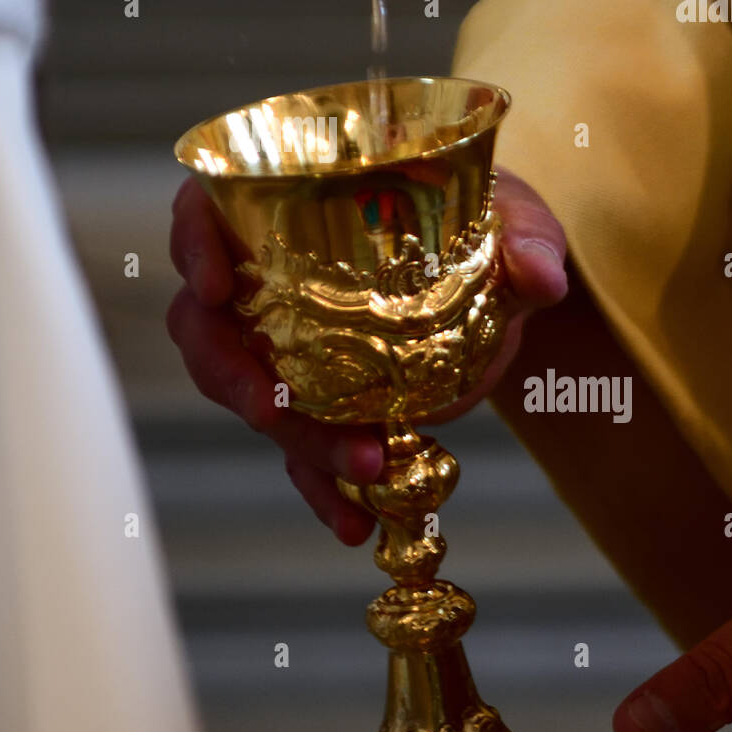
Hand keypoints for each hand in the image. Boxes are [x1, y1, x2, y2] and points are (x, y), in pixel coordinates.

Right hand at [166, 168, 569, 544]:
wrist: (496, 280)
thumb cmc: (481, 220)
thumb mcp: (508, 216)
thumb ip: (525, 236)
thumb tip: (539, 275)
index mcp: (285, 206)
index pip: (204, 210)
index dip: (192, 244)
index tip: (214, 284)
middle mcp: (264, 276)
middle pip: (205, 322)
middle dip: (230, 373)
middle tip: (272, 411)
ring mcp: (281, 346)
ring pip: (245, 392)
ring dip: (291, 437)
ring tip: (361, 469)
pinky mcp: (314, 403)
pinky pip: (296, 450)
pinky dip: (320, 489)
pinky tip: (353, 526)